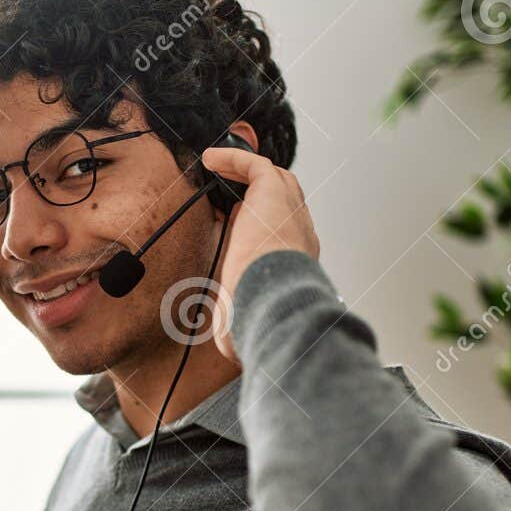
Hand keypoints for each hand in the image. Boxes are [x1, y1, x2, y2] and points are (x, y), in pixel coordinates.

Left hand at [199, 146, 320, 360]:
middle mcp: (300, 234)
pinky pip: (256, 166)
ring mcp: (291, 210)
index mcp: (296, 262)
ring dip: (248, 171)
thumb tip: (228, 350)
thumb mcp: (249, 324)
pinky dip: (234, 159)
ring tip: (220, 167)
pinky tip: (211, 160)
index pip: (285, 234)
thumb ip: (241, 326)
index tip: (240, 223)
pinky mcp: (275, 192)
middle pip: (286, 201)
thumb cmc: (264, 319)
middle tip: (234, 188)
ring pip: (276, 179)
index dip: (264, 225)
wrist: (275, 303)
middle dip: (263, 191)